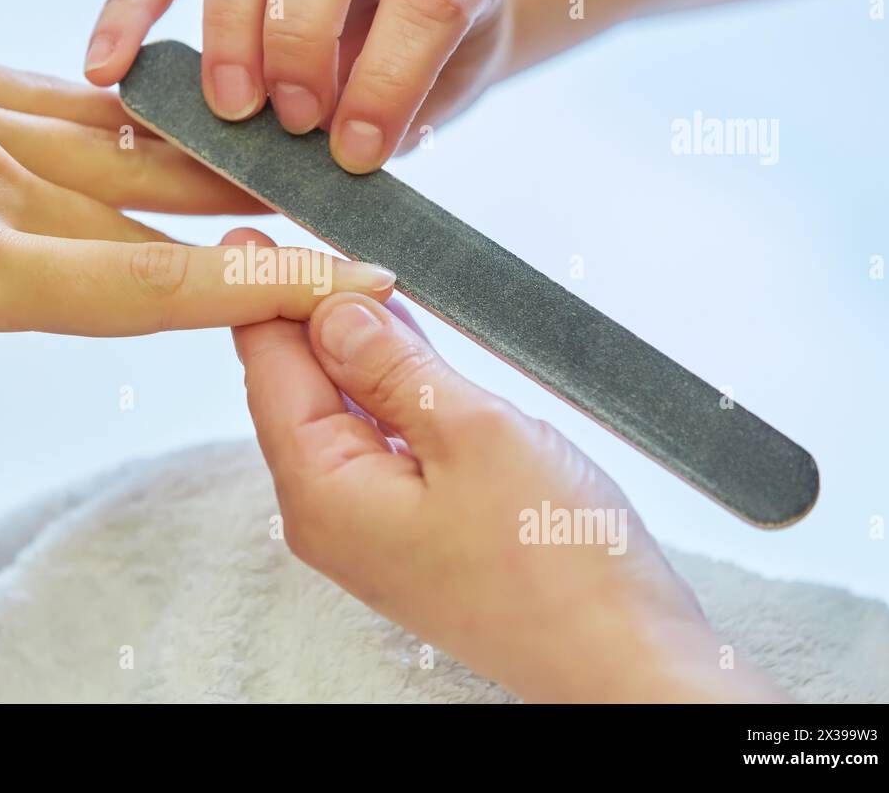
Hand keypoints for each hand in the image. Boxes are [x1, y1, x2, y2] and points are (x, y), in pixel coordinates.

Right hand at [85, 0, 510, 172]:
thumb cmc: (438, 58)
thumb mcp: (440, 92)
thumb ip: (387, 120)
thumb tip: (309, 177)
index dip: (387, 81)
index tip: (355, 154)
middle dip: (296, 39)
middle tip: (289, 121)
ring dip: (227, 25)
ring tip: (230, 110)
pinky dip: (134, 6)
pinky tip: (108, 64)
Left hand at [229, 228, 786, 701]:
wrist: (622, 658)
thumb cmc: (560, 564)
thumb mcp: (474, 433)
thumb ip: (392, 365)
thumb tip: (330, 310)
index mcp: (322, 492)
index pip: (269, 367)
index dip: (269, 292)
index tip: (266, 229)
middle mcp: (328, 512)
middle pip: (297, 386)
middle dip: (309, 312)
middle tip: (319, 237)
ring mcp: (368, 524)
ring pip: (341, 409)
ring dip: (354, 346)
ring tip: (358, 274)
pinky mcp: (410, 526)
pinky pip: (379, 438)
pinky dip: (388, 385)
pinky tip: (404, 344)